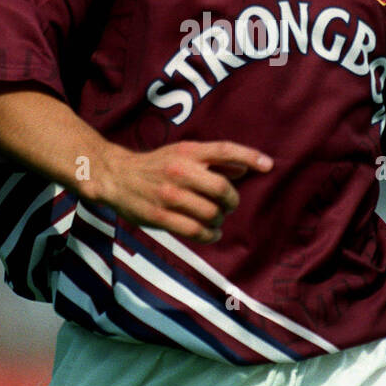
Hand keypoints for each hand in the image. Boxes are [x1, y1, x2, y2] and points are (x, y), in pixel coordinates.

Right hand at [89, 139, 273, 242]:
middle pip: (221, 188)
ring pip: (210, 212)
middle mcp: (180, 171)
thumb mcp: (182, 153)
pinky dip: (209, 234)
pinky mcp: (161, 217)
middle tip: (229, 205)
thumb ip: (213, 160)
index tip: (269, 165)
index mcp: (187, 152)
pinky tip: (211, 233)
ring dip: (220, 219)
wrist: (117, 177)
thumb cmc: (156, 165)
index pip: (224, 150)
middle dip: (231, 200)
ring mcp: (169, 195)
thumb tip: (245, 168)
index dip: (250, 156)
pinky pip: (195, 231)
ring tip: (217, 220)